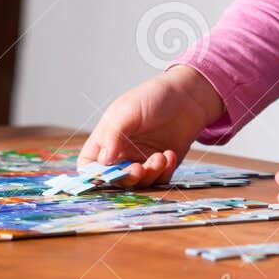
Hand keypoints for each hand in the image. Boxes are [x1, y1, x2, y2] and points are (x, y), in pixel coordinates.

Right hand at [79, 65, 225, 187]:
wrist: (188, 96)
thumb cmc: (154, 96)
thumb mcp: (128, 111)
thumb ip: (113, 135)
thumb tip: (103, 161)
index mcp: (107, 138)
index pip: (89, 164)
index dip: (92, 175)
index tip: (105, 176)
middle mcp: (122, 152)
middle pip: (114, 179)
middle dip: (126, 178)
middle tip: (139, 169)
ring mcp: (142, 159)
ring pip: (138, 183)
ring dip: (149, 174)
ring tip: (160, 157)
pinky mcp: (162, 165)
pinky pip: (159, 180)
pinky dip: (164, 172)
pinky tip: (170, 155)